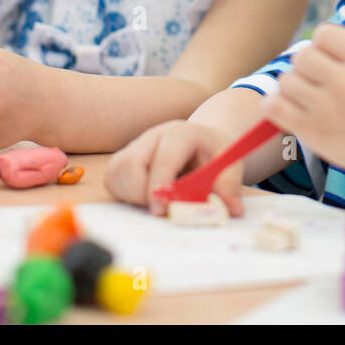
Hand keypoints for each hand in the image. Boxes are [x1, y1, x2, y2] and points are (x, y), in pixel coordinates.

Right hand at [105, 121, 245, 216]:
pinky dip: (124, 195)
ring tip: (155, 203)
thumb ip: (230, 185)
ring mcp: (136, 146)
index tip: (160, 211)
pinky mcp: (124, 160)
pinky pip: (112, 179)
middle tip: (160, 211)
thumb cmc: (215, 153)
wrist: (203, 142)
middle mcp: (153, 136)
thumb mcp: (229, 164)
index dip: (160, 186)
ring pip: (116, 172)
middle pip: (131, 164)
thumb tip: (233, 209)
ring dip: (131, 196)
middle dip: (141, 194)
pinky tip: (144, 199)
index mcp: (180, 133)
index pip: (164, 158)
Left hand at [264, 23, 344, 175]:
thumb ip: (344, 51)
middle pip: (302, 56)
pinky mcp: (310, 131)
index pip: (324, 34)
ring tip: (309, 98)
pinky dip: (276, 104)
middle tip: (318, 80)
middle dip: (306, 66)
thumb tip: (309, 39)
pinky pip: (273, 105)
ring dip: (292, 87)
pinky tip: (290, 108)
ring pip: (286, 80)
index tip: (330, 59)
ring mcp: (328, 110)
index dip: (323, 45)